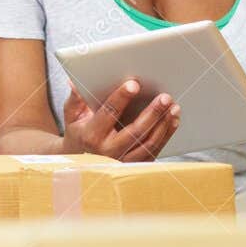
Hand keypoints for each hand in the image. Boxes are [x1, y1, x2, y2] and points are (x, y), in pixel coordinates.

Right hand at [62, 80, 180, 161]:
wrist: (81, 161)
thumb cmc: (79, 131)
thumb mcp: (72, 115)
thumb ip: (75, 98)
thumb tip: (75, 81)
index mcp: (91, 135)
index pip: (108, 113)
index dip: (121, 97)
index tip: (134, 84)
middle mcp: (108, 151)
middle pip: (135, 132)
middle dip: (152, 113)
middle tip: (165, 97)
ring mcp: (123, 161)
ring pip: (148, 143)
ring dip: (163, 124)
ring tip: (173, 107)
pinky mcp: (135, 165)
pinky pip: (154, 151)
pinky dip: (166, 134)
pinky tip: (173, 120)